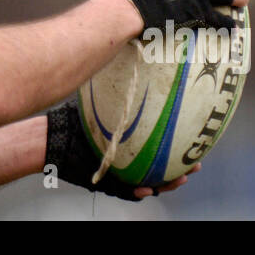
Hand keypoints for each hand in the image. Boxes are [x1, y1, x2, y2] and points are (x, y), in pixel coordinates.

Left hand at [45, 97, 199, 200]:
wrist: (57, 137)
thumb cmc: (78, 117)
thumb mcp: (103, 103)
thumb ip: (121, 92)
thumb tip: (136, 63)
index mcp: (133, 140)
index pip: (162, 143)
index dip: (181, 142)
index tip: (197, 138)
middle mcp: (130, 156)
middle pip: (162, 163)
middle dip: (181, 165)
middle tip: (196, 164)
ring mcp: (121, 170)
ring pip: (150, 180)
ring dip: (165, 182)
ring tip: (178, 179)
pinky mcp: (108, 182)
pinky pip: (126, 190)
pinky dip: (136, 191)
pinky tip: (146, 189)